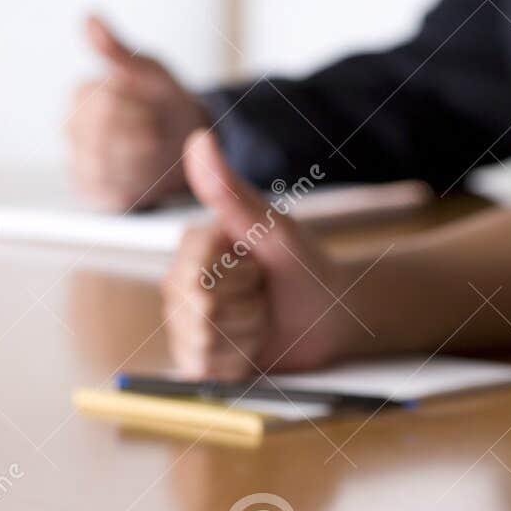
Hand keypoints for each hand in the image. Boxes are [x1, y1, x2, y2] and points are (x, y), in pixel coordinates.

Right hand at [67, 14, 208, 210]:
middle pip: (107, 139)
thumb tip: (89, 19)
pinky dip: (137, 183)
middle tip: (158, 130)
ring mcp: (79, 162)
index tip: (153, 108)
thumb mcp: (150, 69)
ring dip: (144, 160)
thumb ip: (118, 50)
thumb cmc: (163, 99)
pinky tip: (147, 171)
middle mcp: (72, 129)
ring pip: (110, 168)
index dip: (139, 111)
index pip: (106, 107)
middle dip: (143, 136)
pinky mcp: (93, 191)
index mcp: (81, 95)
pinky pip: (113, 192)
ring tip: (155, 148)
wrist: (185, 138)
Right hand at [162, 131, 355, 378]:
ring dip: (246, 337)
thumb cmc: (305, 266)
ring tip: (260, 318)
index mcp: (192, 247)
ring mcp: (184, 323)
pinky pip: (205, 372)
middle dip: (246, 310)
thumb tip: (198, 138)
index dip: (240, 281)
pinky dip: (238, 363)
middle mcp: (179, 283)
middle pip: (200, 315)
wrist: (331, 316)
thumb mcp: (273, 229)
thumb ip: (230, 191)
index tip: (258, 266)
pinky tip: (251, 346)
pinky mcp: (197, 358)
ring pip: (203, 345)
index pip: (197, 280)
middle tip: (263, 294)